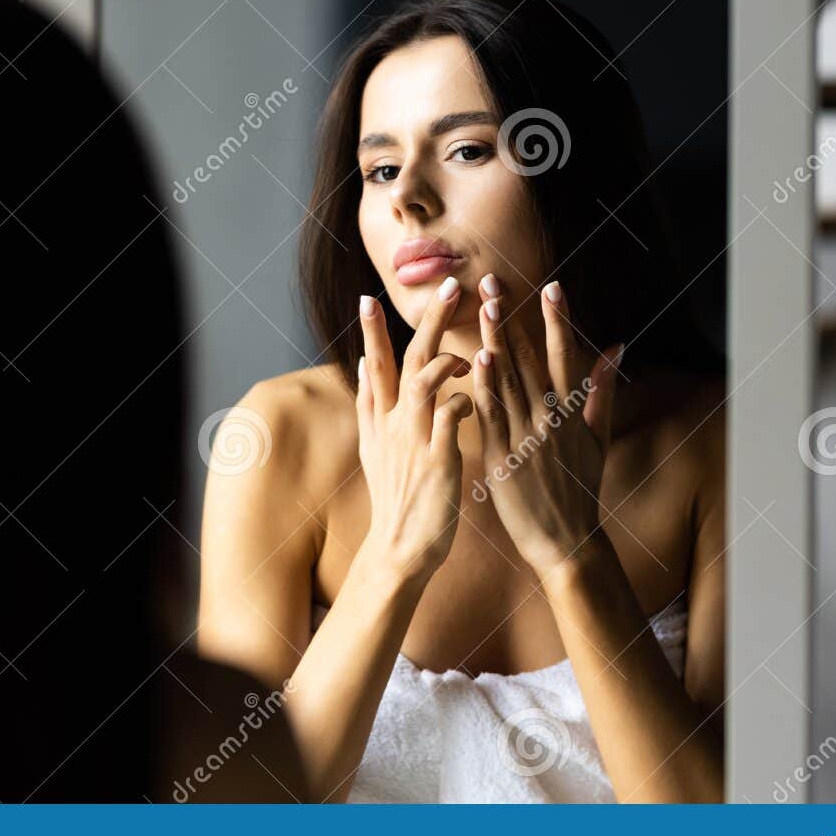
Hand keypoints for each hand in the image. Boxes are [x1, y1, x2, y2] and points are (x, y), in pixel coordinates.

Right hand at [354, 277, 475, 583]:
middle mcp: (392, 423)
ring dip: (448, 356)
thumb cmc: (399, 497)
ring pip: (424, 380)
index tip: (369, 297)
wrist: (402, 548)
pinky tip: (473, 397)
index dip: (371, 330)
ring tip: (468, 351)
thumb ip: (372, 404)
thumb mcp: (374, 449)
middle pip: (405, 360)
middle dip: (428, 321)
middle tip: (450, 287)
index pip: (373, 363)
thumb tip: (362, 362)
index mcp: (379, 420)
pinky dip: (463, 397)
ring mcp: (413, 439)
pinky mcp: (437, 458)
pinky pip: (451, 414)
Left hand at [471, 274, 623, 576]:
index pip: (563, 354)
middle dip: (509, 317)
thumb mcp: (597, 438)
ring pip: (507, 379)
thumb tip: (617, 348)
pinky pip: (491, 414)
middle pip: (527, 357)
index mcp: (571, 411)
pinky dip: (485, 385)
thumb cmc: (579, 489)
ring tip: (480, 305)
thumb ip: (601, 390)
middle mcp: (549, 417)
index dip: (557, 319)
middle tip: (491, 282)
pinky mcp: (501, 457)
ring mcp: (525, 436)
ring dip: (493, 338)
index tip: (551, 287)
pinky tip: (478, 358)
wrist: (566, 540)